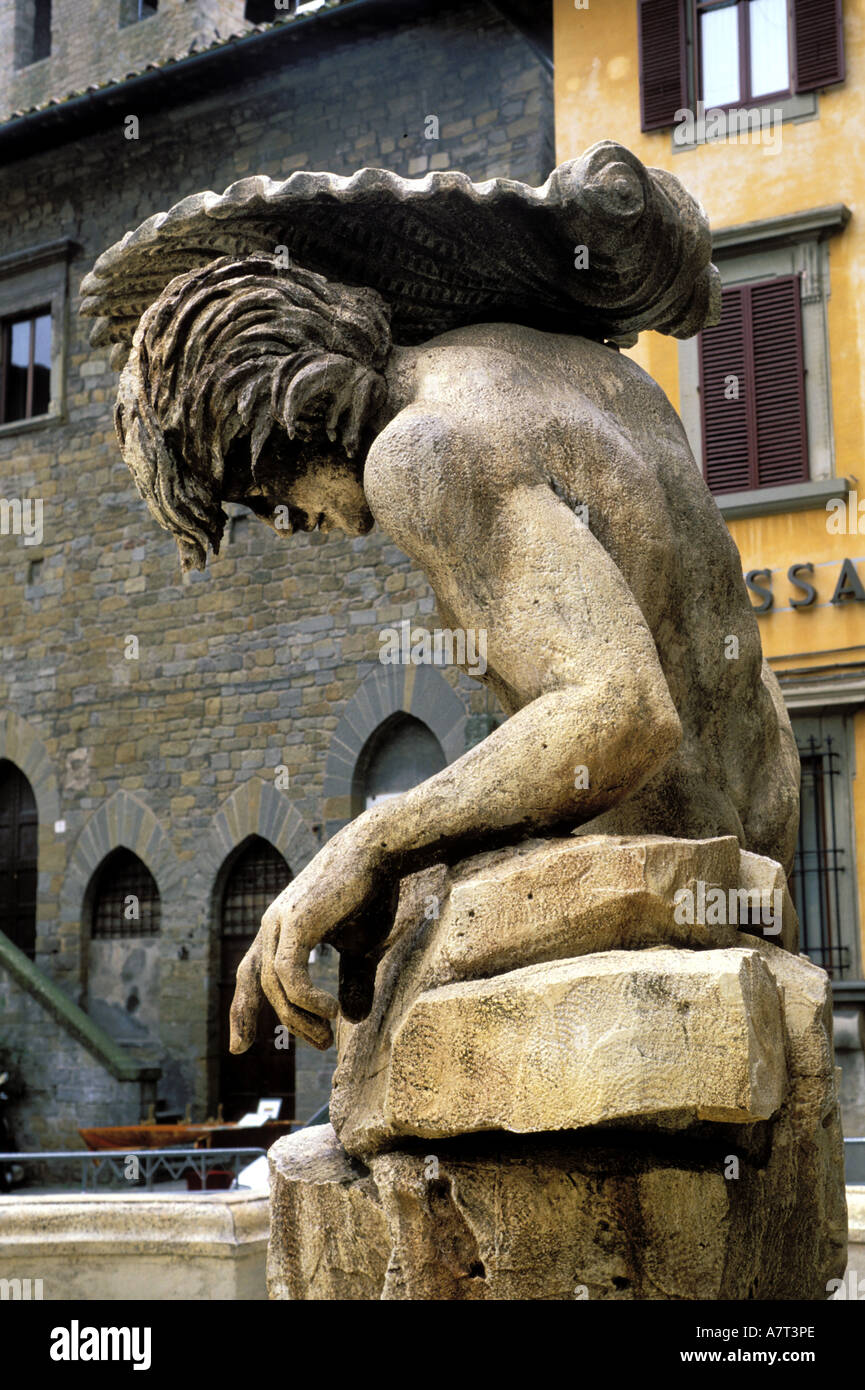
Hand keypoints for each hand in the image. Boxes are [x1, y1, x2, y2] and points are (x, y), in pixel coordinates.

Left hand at [229, 824, 390, 1053]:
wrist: (379, 852)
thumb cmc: (373, 893)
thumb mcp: (362, 945)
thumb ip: (353, 980)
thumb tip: (354, 1019)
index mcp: (280, 928)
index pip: (250, 974)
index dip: (242, 1010)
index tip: (239, 1046)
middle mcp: (272, 924)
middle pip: (254, 982)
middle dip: (272, 1020)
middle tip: (314, 1045)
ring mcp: (280, 921)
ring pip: (274, 985)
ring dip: (299, 1019)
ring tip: (326, 1038)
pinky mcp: (296, 921)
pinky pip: (288, 973)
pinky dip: (306, 999)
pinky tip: (331, 1012)